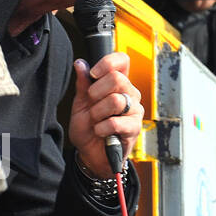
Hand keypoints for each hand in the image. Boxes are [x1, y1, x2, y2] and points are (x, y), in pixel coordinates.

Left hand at [69, 52, 142, 177]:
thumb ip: (83, 84)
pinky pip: (115, 122)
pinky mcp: (134, 128)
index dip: (107, 63)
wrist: (90, 154)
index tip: (93, 74)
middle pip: (117, 79)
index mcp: (118, 84)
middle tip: (91, 105)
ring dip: (98, 113)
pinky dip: (101, 128)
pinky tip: (100, 132)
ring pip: (116, 100)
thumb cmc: (88, 128)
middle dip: (96, 93)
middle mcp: (130, 93)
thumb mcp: (80, 104)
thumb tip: (80, 63)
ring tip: (96, 121)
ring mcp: (135, 110)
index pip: (122, 60)